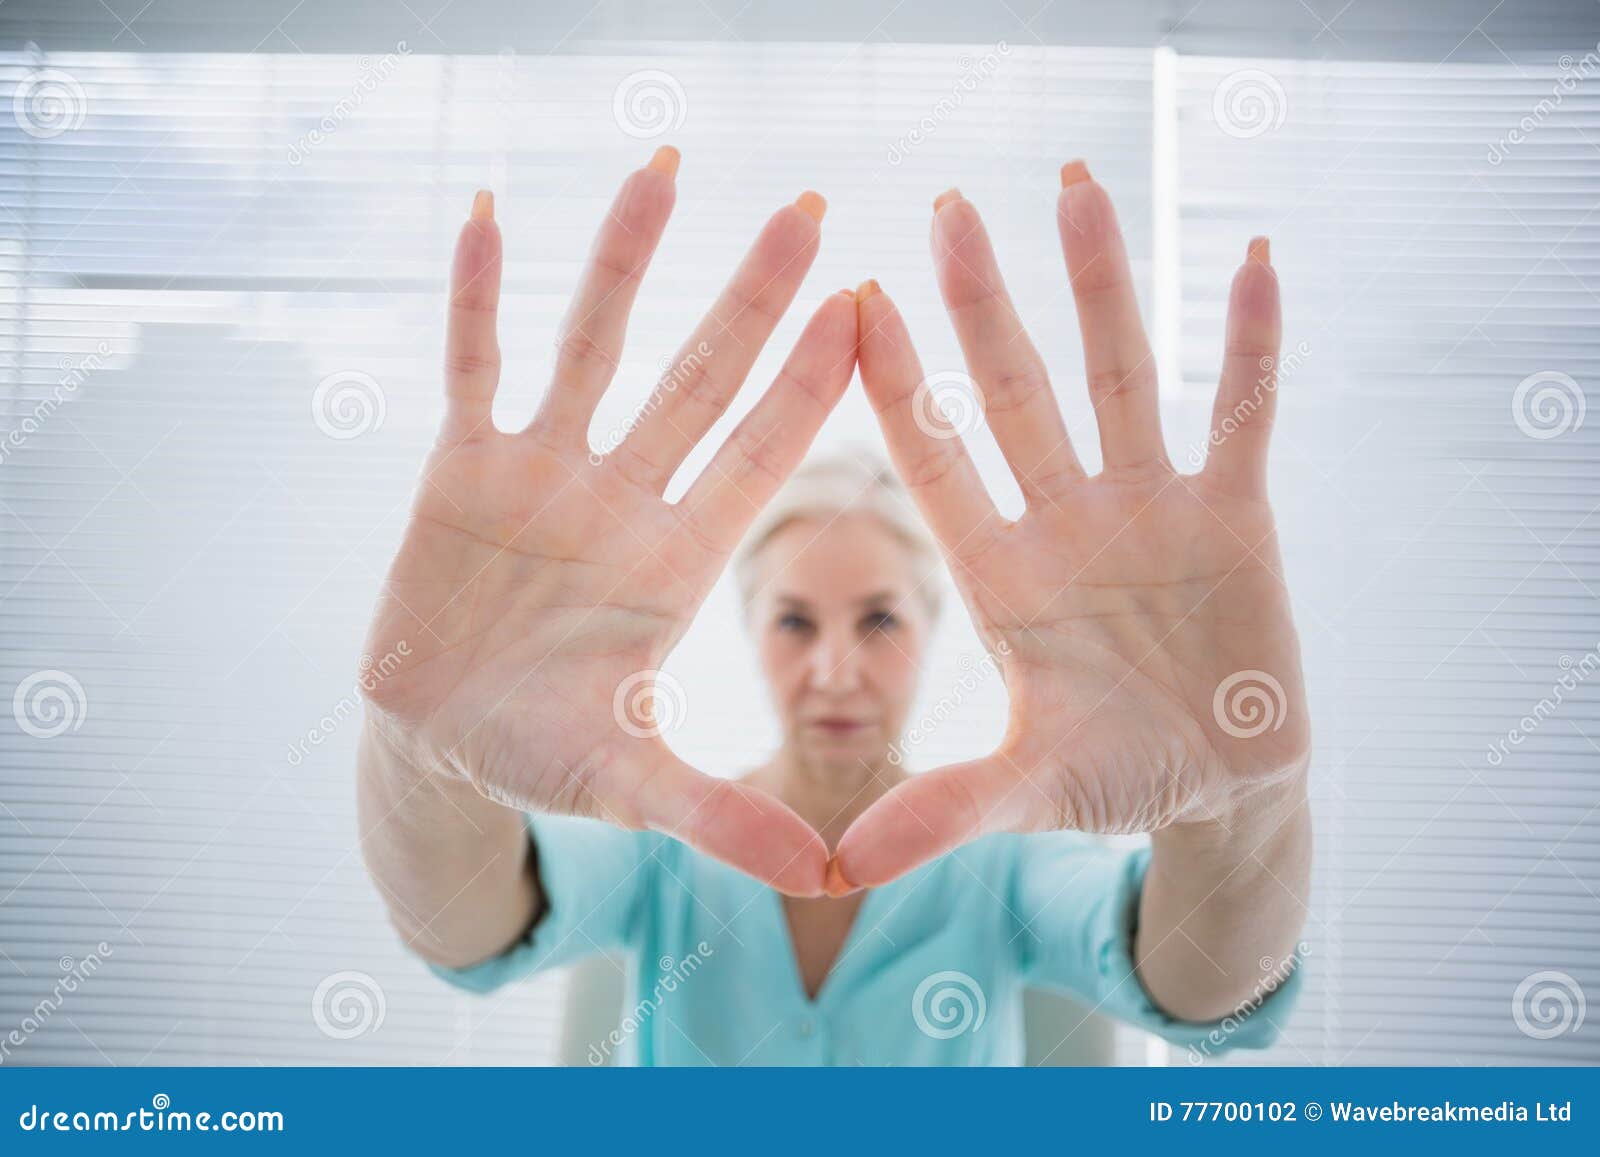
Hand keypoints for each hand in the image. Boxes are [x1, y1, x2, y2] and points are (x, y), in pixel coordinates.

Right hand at [360, 152, 853, 896]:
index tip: (867, 312)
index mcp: (676, 559)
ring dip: (627, 262)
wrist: (441, 739)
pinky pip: (473, 364)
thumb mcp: (631, 785)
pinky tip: (492, 212)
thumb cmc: (544, 755)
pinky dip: (479, 297)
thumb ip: (720, 816)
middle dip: (751, 297)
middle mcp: (623, 496)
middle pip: (697, 378)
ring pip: (594, 347)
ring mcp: (542, 472)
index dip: (810, 387)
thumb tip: (825, 880)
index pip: (759, 454)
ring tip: (668, 170)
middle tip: (814, 211)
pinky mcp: (460, 468)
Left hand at [832, 165, 1309, 891]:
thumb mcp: (1032, 792)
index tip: (852, 308)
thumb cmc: (1114, 777)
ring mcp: (1150, 508)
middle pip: (1017, 393)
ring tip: (1077, 188)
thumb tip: (841, 868)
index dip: (899, 390)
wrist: (1217, 782)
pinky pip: (1242, 410)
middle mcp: (1067, 520)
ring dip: (1103, 287)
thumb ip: (946, 811)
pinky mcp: (1235, 513)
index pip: (939, 463)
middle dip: (984, 305)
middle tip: (945, 209)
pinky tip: (1255, 258)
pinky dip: (1250, 343)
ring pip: (1119, 376)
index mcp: (1004, 575)